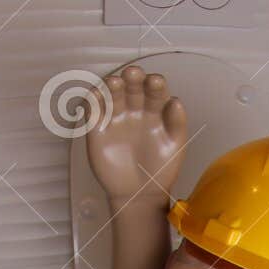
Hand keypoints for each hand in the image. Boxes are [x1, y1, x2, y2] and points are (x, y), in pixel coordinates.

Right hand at [87, 65, 187, 202]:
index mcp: (156, 110)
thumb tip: (176, 101)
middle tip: (133, 74)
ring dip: (112, 85)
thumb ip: (177, 124)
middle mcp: (135, 109)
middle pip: (132, 87)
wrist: (139, 194)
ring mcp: (116, 118)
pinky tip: (95, 98)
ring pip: (112, 94)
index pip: (155, 91)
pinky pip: (92, 111)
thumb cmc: (160, 169)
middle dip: (132, 78)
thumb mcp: (174, 147)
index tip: (155, 82)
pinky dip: (91, 101)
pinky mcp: (97, 129)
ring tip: (114, 83)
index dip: (154, 84)